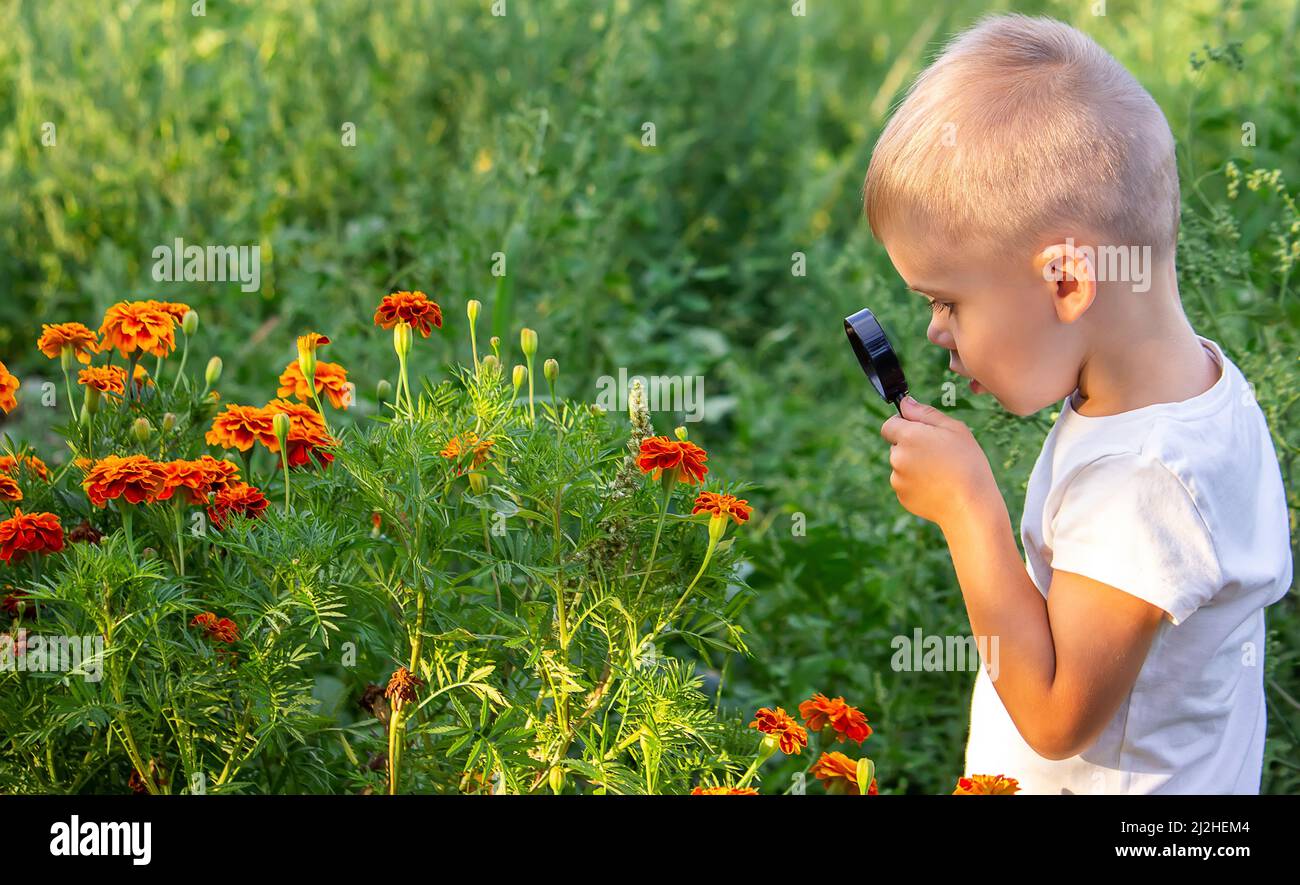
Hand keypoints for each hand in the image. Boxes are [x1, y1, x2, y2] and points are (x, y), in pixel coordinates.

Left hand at [879, 395, 1000, 528]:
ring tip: (942, 473)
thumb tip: (905, 403)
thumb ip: (926, 413)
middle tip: (940, 454)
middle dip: (912, 446)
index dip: (903, 425)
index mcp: (908, 436)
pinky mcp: (902, 497)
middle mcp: (897, 457)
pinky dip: (917, 484)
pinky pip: (906, 484)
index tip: (919, 431)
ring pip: (901, 465)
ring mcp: (897, 479)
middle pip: (897, 445)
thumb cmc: (968, 464)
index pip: (889, 425)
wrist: (970, 506)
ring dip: (915, 466)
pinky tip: (938, 487)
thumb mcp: (954, 429)